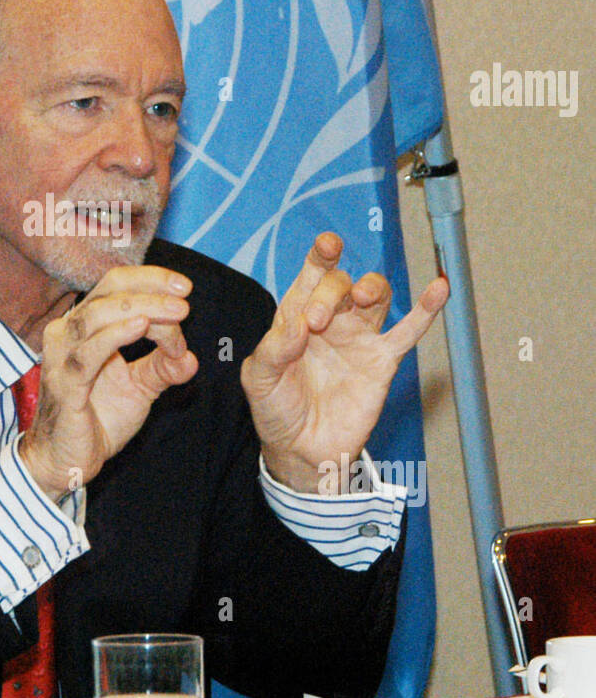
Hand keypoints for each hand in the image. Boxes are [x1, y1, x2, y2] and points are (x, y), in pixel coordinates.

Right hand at [19, 265, 198, 498]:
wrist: (66, 461)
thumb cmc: (96, 419)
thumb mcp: (139, 388)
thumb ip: (162, 368)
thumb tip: (191, 358)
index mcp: (85, 326)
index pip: (116, 286)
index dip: (152, 281)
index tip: (185, 290)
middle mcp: (68, 332)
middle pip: (109, 291)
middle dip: (150, 288)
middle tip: (184, 296)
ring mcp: (61, 356)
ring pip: (99, 315)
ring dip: (142, 308)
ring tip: (175, 311)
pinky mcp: (63, 383)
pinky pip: (87, 353)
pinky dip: (115, 335)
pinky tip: (140, 326)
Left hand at [240, 233, 447, 493]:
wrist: (301, 451)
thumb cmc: (276, 410)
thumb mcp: (259, 379)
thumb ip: (273, 349)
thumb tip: (298, 325)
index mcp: (297, 316)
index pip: (311, 276)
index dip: (321, 257)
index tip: (328, 245)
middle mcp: (331, 320)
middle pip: (341, 285)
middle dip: (331, 292)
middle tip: (317, 323)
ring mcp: (358, 338)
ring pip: (375, 296)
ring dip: (372, 287)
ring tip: (361, 298)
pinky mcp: (382, 362)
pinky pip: (408, 331)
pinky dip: (426, 310)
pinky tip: (439, 287)